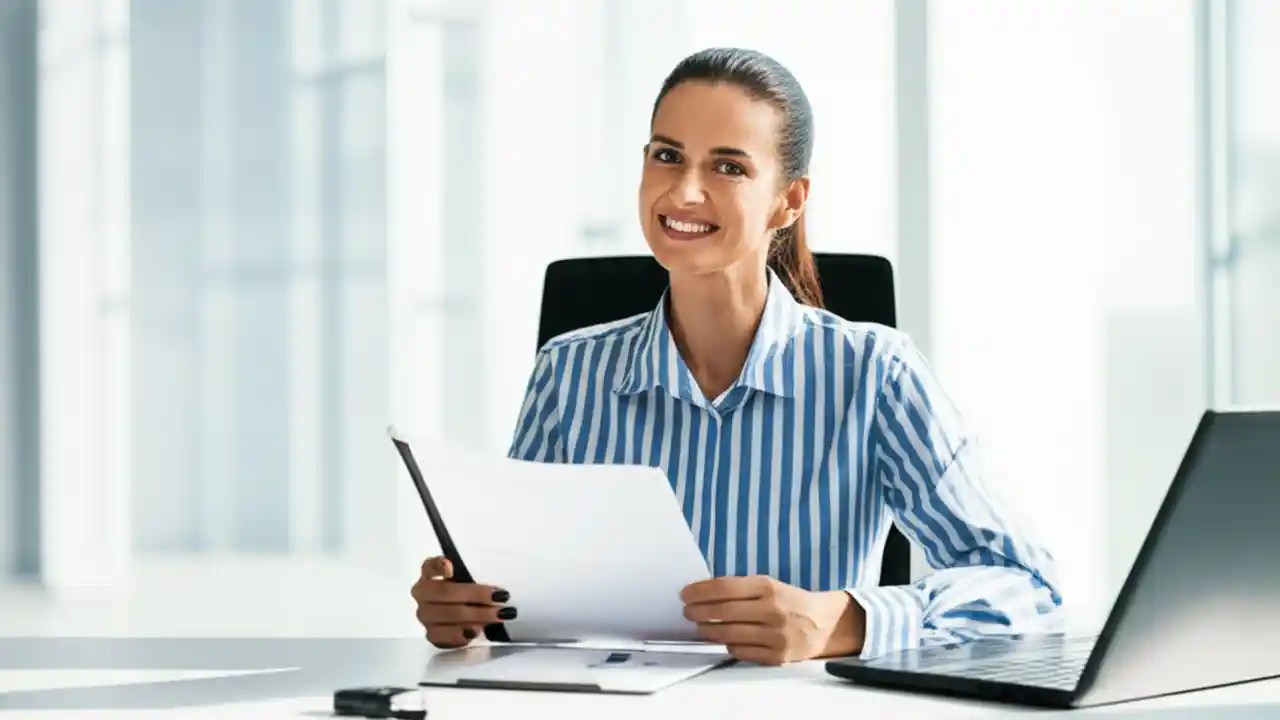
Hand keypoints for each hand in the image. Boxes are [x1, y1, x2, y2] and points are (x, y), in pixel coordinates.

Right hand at [410, 556, 515, 648]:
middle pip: (445, 592)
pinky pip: (444, 636)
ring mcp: (424, 615)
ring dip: (475, 615)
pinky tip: (477, 631)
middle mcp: (422, 594)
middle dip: (475, 595)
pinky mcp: (432, 635)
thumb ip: (474, 577)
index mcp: (429, 574)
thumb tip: (490, 587)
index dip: (439, 565)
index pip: (429, 566)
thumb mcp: (473, 580)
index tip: (451, 567)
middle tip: (500, 597)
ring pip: (447, 615)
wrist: (470, 619)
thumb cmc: (470, 594)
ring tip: (497, 616)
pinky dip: (462, 634)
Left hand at [681, 575, 865, 664]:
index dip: (700, 591)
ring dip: (707, 631)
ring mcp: (774, 635)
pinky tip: (723, 640)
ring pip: (728, 634)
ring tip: (700, 626)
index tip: (686, 594)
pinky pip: (740, 652)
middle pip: (722, 612)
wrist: (824, 623)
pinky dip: (728, 645)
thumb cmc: (790, 601)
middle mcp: (771, 610)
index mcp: (768, 587)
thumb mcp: (769, 585)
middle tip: (688, 611)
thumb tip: (703, 592)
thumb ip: (740, 588)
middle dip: (698, 612)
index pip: (724, 587)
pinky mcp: (776, 655)